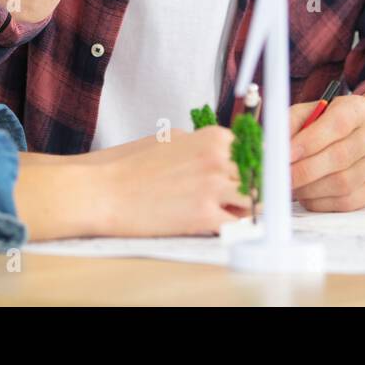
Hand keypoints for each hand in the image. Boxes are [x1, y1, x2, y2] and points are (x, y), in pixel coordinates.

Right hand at [97, 125, 251, 235]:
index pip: (257, 151)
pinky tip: (221, 225)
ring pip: (255, 201)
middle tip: (243, 197)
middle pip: (260, 176)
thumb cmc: (132, 165)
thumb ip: (204, 145)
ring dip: (248, 208)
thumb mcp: (172, 138)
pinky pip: (238, 225)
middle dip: (254, 187)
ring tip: (231, 212)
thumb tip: (225, 156)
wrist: (105, 191)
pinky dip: (235, 228)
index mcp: (214, 137)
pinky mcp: (204, 216)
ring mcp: (214, 187)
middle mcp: (219, 158)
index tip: (251, 176)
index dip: (255, 167)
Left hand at [288, 95, 364, 211]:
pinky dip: (321, 202)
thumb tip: (269, 147)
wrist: (361, 138)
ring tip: (292, 185)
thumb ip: (289, 124)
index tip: (285, 154)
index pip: (338, 124)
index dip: (310, 141)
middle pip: (340, 157)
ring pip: (343, 183)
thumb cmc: (327, 125)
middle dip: (305, 170)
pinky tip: (306, 195)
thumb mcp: (308, 114)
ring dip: (310, 188)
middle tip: (282, 176)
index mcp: (360, 109)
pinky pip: (347, 202)